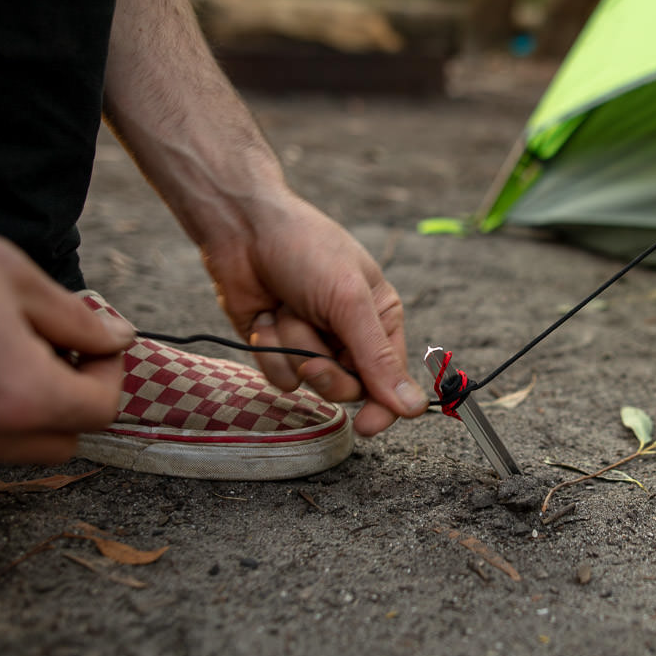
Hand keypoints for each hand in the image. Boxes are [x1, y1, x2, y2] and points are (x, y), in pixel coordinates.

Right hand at [0, 199, 134, 464]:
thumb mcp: (10, 273)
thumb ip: (74, 318)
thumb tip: (113, 337)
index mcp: (19, 394)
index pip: (100, 411)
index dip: (109, 372)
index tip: (96, 341)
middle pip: (60, 442)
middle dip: (72, 399)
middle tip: (57, 348)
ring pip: (7, 447)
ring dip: (22, 410)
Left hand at [199, 194, 427, 436]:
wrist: (242, 229)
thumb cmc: (305, 249)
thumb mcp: (349, 301)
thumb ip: (378, 358)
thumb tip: (413, 406)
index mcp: (380, 319)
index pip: (391, 380)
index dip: (383, 407)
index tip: (368, 426)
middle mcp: (349, 336)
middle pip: (349, 389)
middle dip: (324, 370)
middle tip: (309, 354)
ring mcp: (312, 343)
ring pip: (309, 383)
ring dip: (291, 349)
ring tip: (285, 311)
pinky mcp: (278, 349)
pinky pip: (279, 376)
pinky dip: (269, 349)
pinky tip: (266, 315)